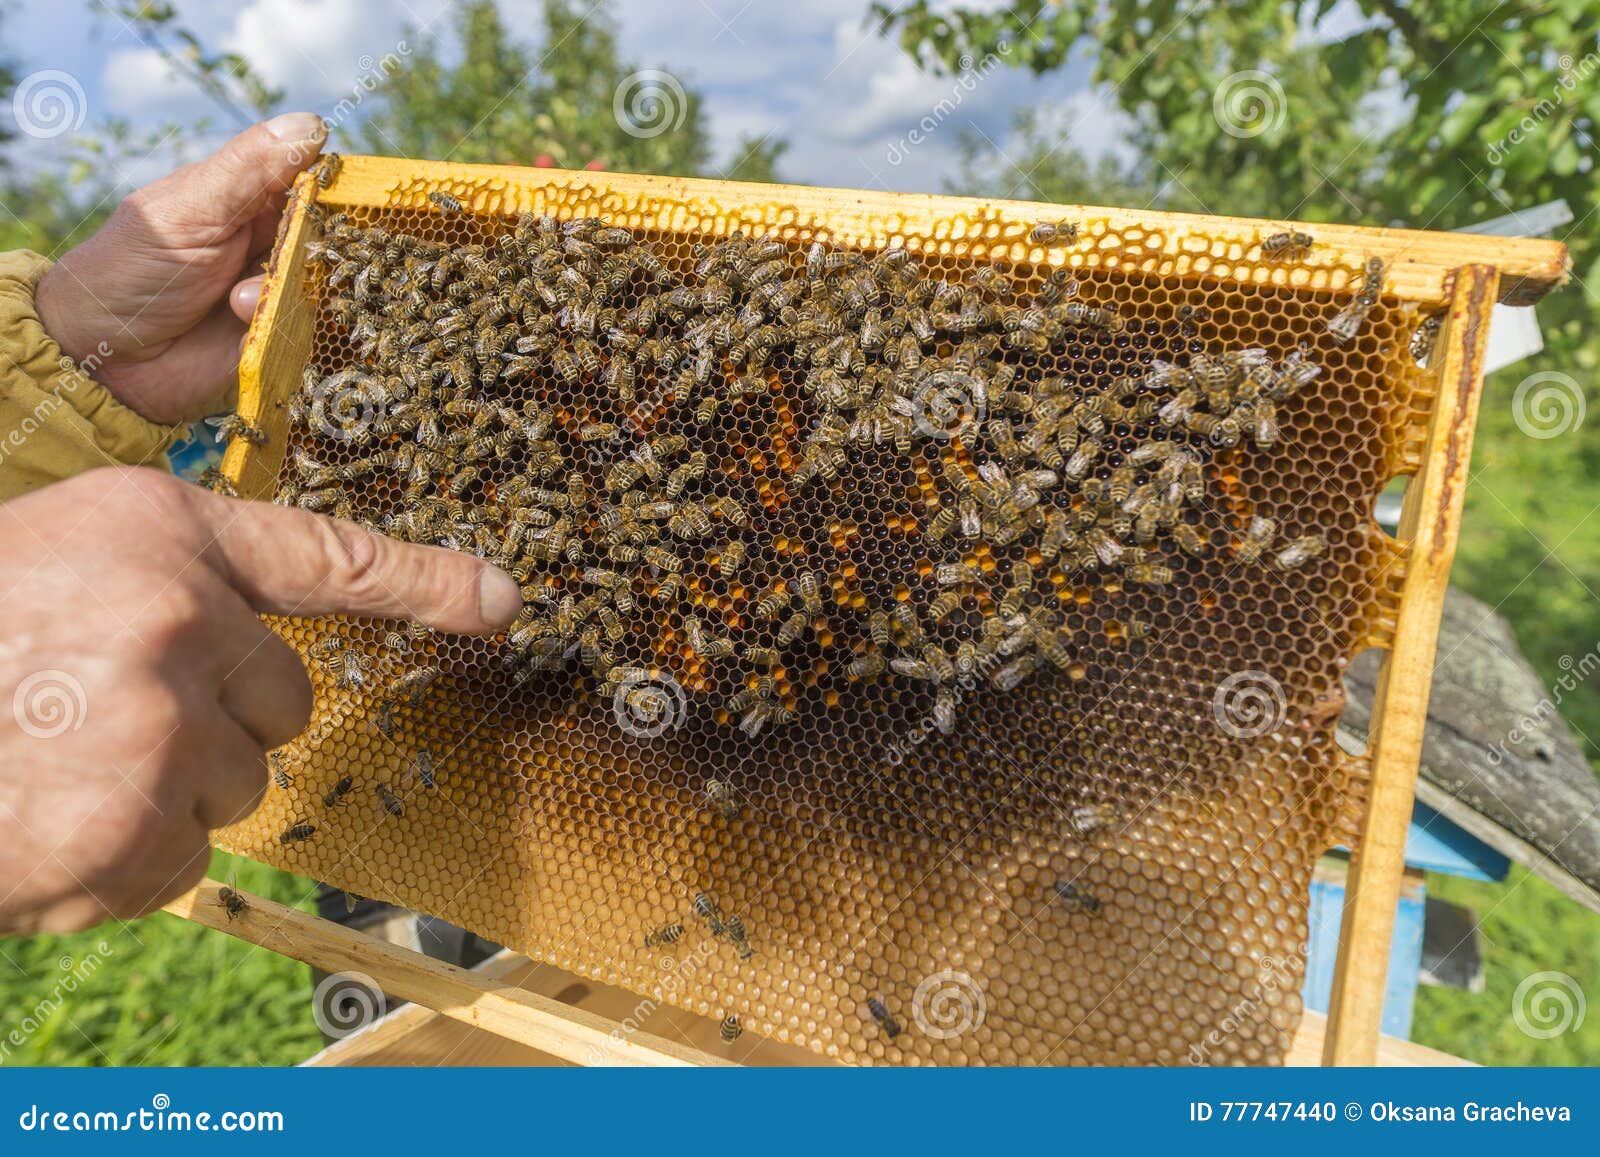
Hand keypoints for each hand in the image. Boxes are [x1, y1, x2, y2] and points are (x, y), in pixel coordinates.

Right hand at [0, 467, 522, 934]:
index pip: (326, 554)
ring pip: (235, 792)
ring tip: (54, 765)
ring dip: (162, 797)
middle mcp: (172, 619)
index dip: (426, 579)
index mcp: (155, 535)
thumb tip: (269, 677)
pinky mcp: (131, 833)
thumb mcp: (60, 567)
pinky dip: (123, 861)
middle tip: (92, 713)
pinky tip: (44, 821)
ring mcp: (155, 730)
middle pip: (280, 708)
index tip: (501, 600)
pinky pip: (183, 861)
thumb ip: (171, 597)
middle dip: (208, 724)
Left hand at [35, 113, 327, 424]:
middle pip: (332, 243)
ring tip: (234, 304)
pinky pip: (312, 336)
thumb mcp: (191, 209)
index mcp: (251, 201)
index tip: (350, 202)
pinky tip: (246, 331)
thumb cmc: (132, 270)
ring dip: (283, 295)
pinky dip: (286, 332)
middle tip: (278, 262)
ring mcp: (278, 296)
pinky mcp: (279, 342)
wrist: (102, 358)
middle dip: (312, 253)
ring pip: (324, 291)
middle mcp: (272, 247)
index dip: (337, 192)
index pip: (316, 186)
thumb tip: (313, 122)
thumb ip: (250, 169)